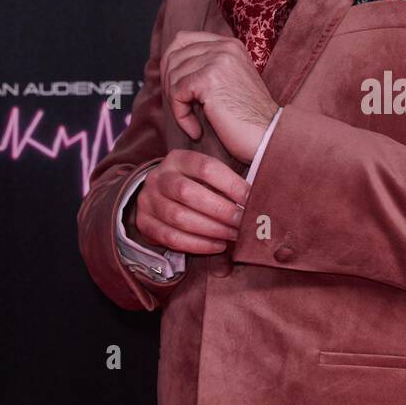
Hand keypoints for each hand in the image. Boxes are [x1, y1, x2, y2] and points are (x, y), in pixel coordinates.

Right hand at [126, 149, 251, 255]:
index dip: (231, 184)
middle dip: (221, 210)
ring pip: (179, 217)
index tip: (251, 199)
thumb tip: (261, 193)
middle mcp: (159, 177)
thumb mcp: (208, 175)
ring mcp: (148, 200)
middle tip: (243, 222)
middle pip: (188, 193)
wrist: (159, 196)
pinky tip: (218, 245)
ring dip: (212, 230)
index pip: (206, 167)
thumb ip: (229, 182)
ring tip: (234, 235)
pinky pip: (171, 238)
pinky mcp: (144, 223)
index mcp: (178, 158)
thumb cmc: (196, 185)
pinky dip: (198, 245)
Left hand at [161, 30, 278, 162]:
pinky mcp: (208, 79)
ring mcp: (217, 61)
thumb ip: (207, 67)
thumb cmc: (249, 118)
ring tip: (191, 121)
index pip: (183, 39)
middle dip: (170, 85)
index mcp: (230, 45)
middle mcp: (224, 47)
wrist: (268, 135)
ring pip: (173, 75)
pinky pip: (177, 93)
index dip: (171, 62)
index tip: (174, 87)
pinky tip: (194, 129)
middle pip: (174, 56)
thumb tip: (170, 67)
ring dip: (176, 103)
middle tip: (181, 109)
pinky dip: (180, 115)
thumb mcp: (230, 82)